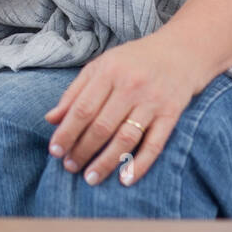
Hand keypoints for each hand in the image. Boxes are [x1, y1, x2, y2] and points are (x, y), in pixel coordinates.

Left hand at [44, 32, 200, 187]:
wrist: (180, 52)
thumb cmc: (133, 61)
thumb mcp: (101, 66)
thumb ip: (75, 92)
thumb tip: (51, 119)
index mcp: (109, 71)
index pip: (83, 108)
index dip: (67, 131)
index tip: (55, 151)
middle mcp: (130, 86)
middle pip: (102, 126)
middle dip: (82, 150)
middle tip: (69, 166)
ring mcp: (152, 102)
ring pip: (125, 138)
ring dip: (106, 162)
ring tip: (90, 178)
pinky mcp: (171, 115)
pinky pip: (155, 144)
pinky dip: (140, 164)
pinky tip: (125, 179)